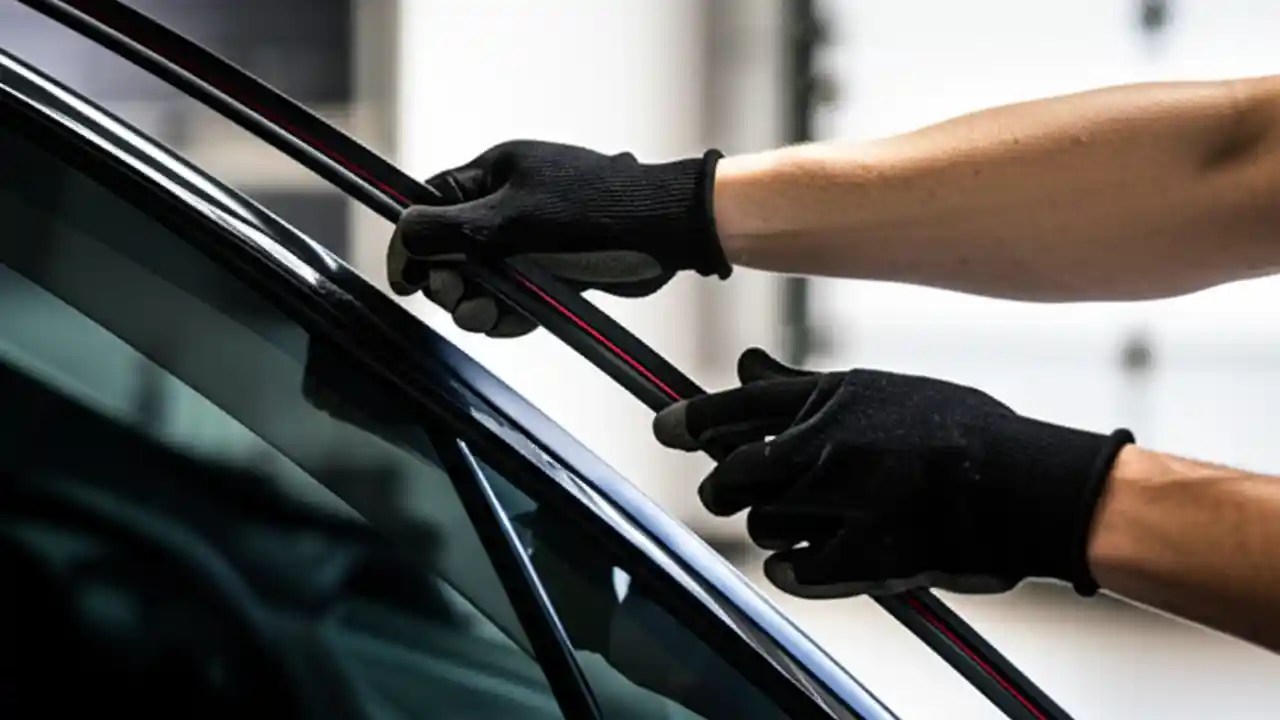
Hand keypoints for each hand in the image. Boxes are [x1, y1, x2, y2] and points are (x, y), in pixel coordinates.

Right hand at [388, 140, 730, 336]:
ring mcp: (532, 238)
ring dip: (479, 304)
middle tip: (460, 299)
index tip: (406, 282)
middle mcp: (507, 205)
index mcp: (492, 174)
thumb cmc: (592, 211)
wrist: (665, 231)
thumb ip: (451, 230)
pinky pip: (517, 296)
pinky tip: (512, 323)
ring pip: (484, 281)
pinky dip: (511, 313)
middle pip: (453, 251)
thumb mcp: (509, 219)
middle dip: (452, 282)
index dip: (413, 244)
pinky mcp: (555, 268)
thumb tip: (404, 235)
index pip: (431, 206)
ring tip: (486, 317)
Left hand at [653, 348, 1132, 597]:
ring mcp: (841, 501)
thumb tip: (745, 363)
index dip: (693, 420)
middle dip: (725, 486)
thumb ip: (806, 387)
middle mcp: (828, 445)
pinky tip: (814, 560)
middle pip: (734, 473)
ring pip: (761, 523)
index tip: (666, 428)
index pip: (739, 407)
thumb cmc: (962, 432)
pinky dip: (794, 568)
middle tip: (731, 495)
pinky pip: (790, 569)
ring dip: (775, 527)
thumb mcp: (884, 392)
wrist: (1029, 486)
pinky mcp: (860, 556)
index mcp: (834, 398)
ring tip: (816, 523)